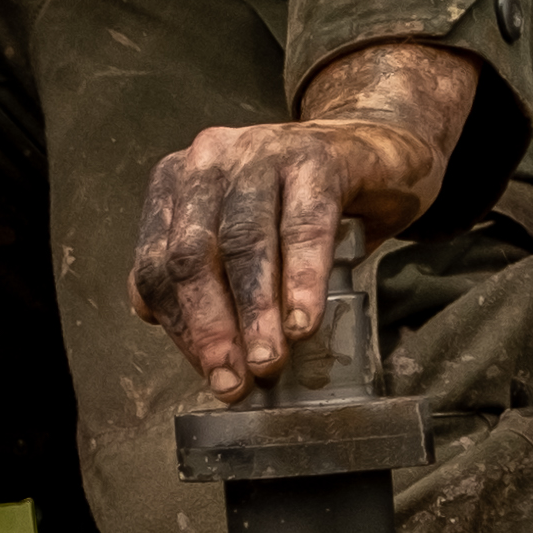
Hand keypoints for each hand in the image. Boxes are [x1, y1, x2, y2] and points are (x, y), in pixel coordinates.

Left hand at [126, 39, 482, 400]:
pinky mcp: (316, 159)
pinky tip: (304, 322)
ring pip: (244, 242)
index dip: (181, 327)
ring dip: (253, 311)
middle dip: (210, 327)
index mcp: (177, 184)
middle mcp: (208, 162)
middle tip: (234, 380)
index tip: (212, 373)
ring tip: (268, 360)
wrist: (375, 152)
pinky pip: (303, 227)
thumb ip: (210, 282)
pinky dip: (301, 281)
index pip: (157, 265)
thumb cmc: (300, 207)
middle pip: (192, 255)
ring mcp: (260, 153)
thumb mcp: (243, 239)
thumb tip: (196, 350)